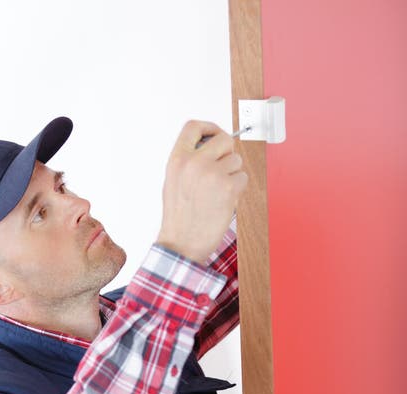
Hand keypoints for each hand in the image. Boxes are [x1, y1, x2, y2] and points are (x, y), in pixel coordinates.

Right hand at [156, 120, 247, 262]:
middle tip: (223, 169)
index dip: (209, 127)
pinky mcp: (228, 188)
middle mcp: (194, 163)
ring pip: (236, 160)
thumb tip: (211, 147)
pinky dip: (238, 189)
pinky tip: (224, 201)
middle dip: (227, 153)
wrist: (182, 243)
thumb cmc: (179, 218)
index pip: (194, 127)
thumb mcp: (173, 181)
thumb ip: (188, 161)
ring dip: (233, 174)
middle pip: (224, 139)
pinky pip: (243, 178)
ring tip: (218, 192)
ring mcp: (212, 174)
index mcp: (177, 160)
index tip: (215, 135)